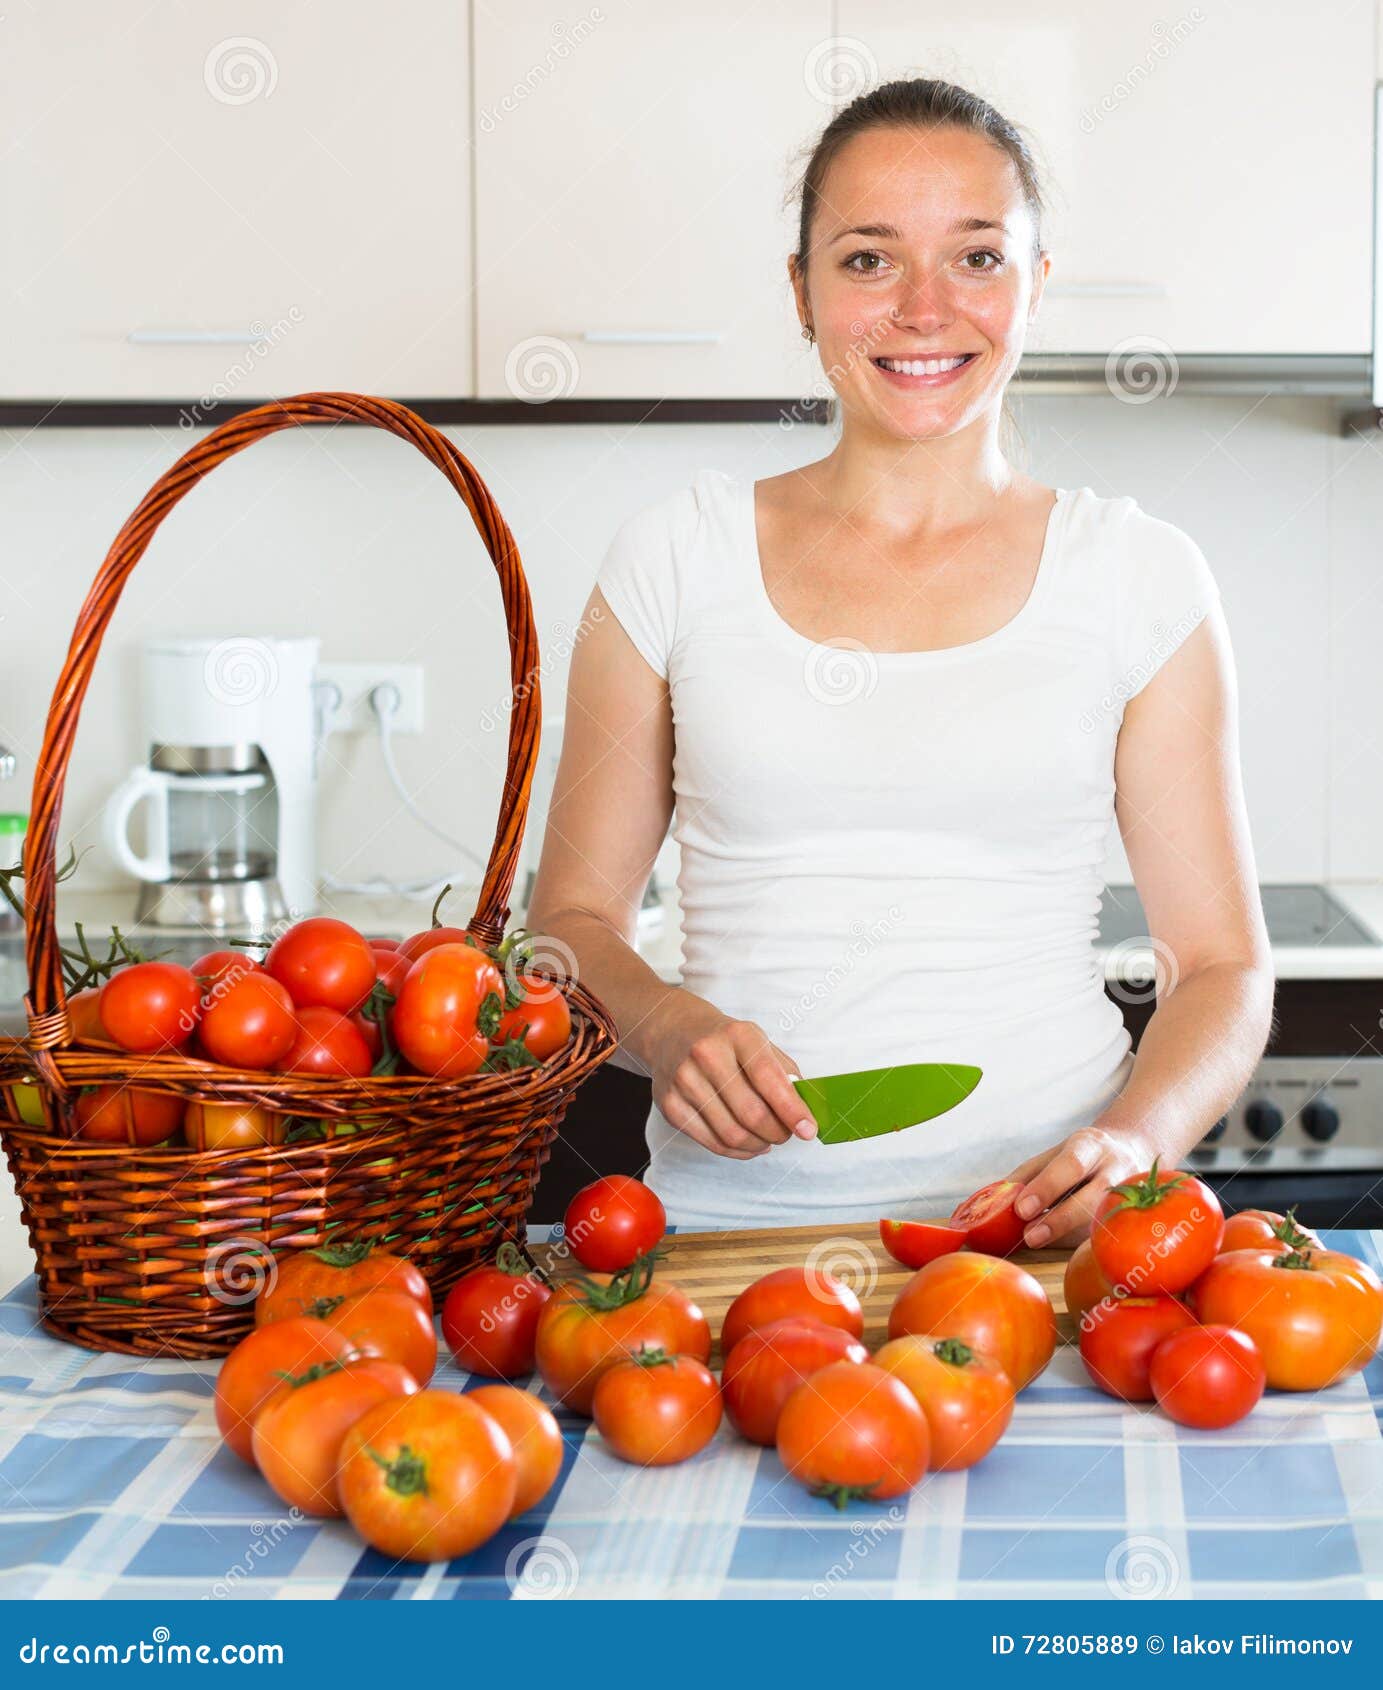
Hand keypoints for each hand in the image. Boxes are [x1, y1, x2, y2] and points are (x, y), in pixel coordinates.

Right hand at [646, 994, 816, 1159]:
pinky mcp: (670, 1105)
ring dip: (759, 1144)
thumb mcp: (757, 1041)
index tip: (808, 1129)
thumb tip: (805, 1112)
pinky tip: (748, 1143)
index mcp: (736, 1035)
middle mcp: (706, 1055)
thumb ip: (783, 1073)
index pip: (769, 1078)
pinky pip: (712, 1143)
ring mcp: (684, 1081)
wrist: (673, 1030)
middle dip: (778, 1132)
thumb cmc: (724, 1040)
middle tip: (786, 1134)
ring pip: (732, 1134)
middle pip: (751, 1114)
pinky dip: (738, 1151)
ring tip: (767, 1139)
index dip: (792, 1109)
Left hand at [1005, 1119, 1156, 1248]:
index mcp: (1091, 1145)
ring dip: (1069, 1234)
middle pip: (1092, 1197)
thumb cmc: (1082, 1156)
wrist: (1131, 1151)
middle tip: (1029, 1236)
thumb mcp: (1055, 1153)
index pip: (1071, 1165)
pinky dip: (1082, 1240)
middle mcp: (1117, 1168)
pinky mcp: (1136, 1216)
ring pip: (1103, 1218)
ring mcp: (1132, 1194)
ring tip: (1038, 1240)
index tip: (1022, 1208)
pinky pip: (1109, 1232)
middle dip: (1059, 1219)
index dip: (1047, 1187)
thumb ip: (1028, 1174)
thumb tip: (998, 1200)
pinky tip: (1061, 1243)